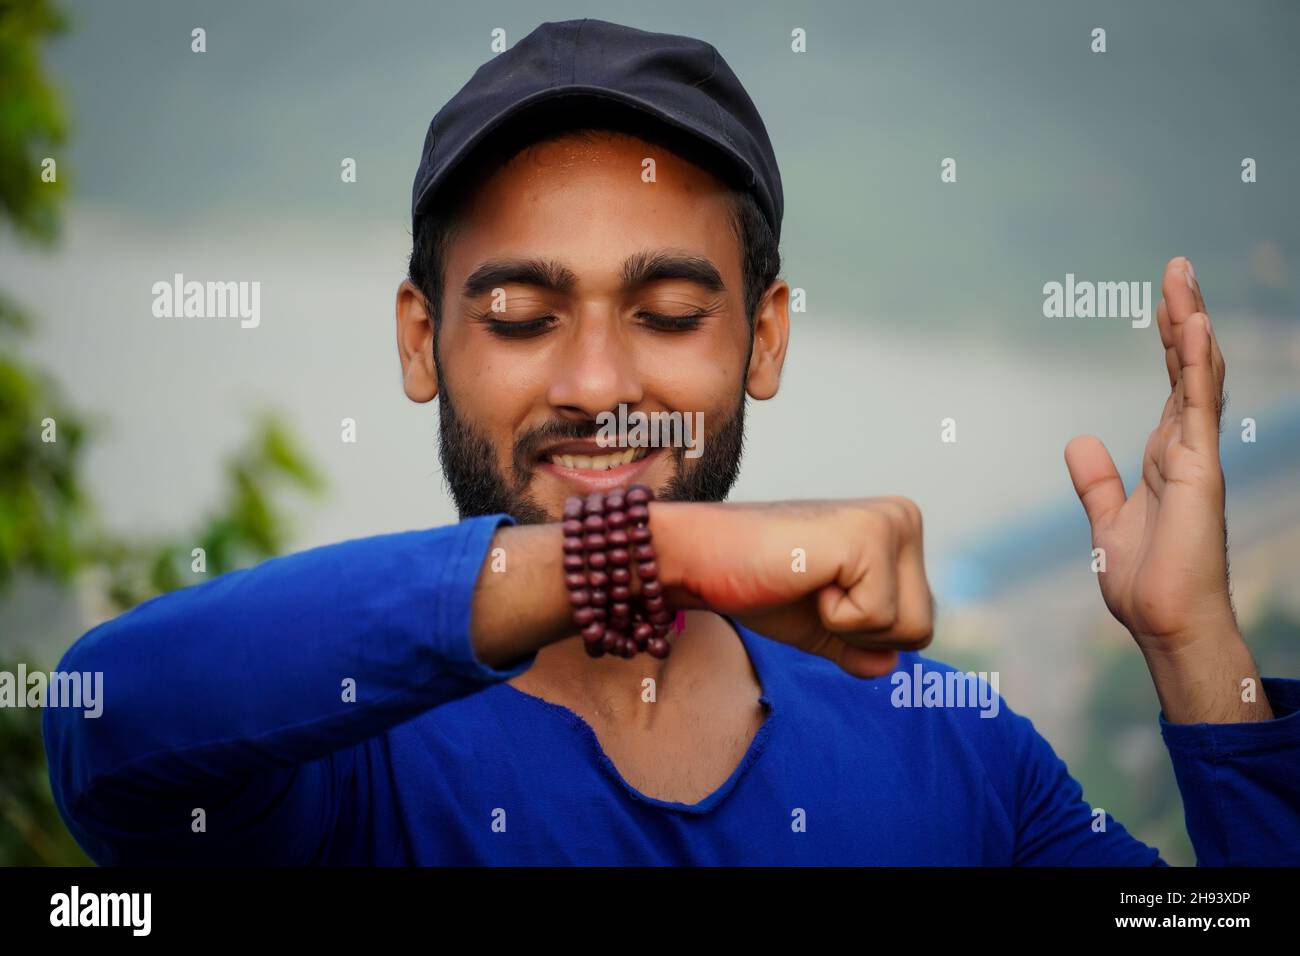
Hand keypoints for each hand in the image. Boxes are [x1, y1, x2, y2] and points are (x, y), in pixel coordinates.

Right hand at [654, 497, 933, 677]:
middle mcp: (904, 518)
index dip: (863, 636)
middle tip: (811, 592)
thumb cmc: (756, 584)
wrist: (701, 558)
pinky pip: (877, 619)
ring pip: (912, 628)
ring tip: (810, 583)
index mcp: (899, 532)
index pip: (920, 624)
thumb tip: (890, 665)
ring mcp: (890, 524)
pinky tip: (806, 579)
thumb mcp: (821, 626)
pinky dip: (835, 618)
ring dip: (850, 627)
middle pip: (924, 629)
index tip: (816, 595)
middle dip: (862, 636)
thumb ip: (862, 646)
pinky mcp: (869, 537)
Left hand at [1064, 257, 1232, 654]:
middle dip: (1181, 319)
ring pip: (1194, 376)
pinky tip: (1194, 325)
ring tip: (1182, 278)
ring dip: (1189, 326)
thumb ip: (1097, 481)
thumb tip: (1078, 440)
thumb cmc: (1144, 583)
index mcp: (1165, 459)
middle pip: (1185, 370)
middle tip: (1176, 270)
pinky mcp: (1198, 469)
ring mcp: (1195, 456)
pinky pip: (1194, 405)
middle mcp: (1185, 449)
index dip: (1169, 344)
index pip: (1169, 387)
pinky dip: (1194, 363)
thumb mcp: (1106, 522)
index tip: (1165, 303)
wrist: (1164, 623)